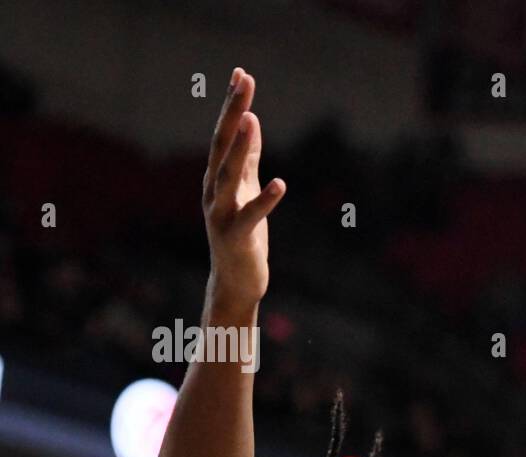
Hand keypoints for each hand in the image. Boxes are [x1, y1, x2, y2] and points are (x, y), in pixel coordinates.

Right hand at [202, 68, 284, 308]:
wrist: (235, 281)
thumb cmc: (242, 234)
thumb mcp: (246, 189)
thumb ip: (248, 157)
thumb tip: (251, 120)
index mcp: (217, 178)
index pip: (224, 133)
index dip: (232, 104)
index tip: (242, 73)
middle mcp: (212, 190)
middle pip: (222, 145)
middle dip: (232, 112)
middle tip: (243, 80)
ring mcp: (220, 214)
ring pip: (228, 175)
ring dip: (238, 147)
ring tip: (250, 118)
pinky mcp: (236, 237)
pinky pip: (250, 215)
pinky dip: (265, 200)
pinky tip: (280, 184)